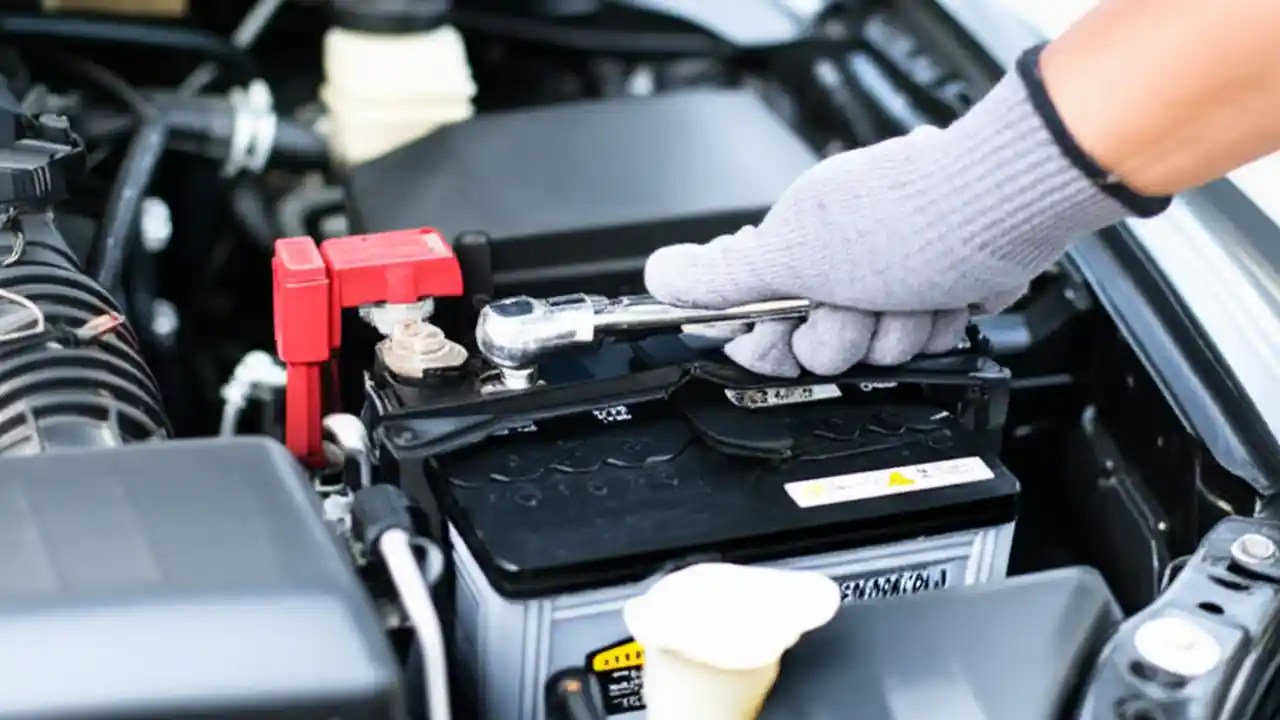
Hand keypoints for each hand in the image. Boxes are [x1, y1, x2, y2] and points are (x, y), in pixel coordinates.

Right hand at [644, 71, 1130, 376]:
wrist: (1002, 210)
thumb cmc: (905, 218)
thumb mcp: (795, 254)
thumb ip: (724, 275)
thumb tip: (659, 275)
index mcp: (794, 251)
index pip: (757, 327)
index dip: (772, 342)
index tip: (784, 330)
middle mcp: (839, 265)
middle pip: (819, 349)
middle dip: (848, 332)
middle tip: (861, 298)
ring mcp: (891, 283)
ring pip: (877, 352)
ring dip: (901, 327)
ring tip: (914, 287)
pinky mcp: (938, 298)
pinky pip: (925, 345)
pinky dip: (940, 323)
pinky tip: (946, 291)